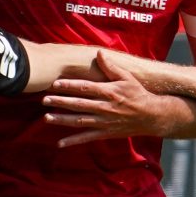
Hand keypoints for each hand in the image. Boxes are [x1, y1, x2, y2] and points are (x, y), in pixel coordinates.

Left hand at [41, 51, 171, 147]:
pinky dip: (73, 141)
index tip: (55, 83)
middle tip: (44, 99)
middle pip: (79, 104)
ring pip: (79, 121)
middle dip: (60, 102)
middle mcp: (105, 107)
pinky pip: (87, 138)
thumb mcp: (127, 77)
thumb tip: (98, 53)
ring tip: (46, 117)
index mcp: (109, 92)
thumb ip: (111, 67)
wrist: (151, 116)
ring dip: (62, 120)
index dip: (69, 86)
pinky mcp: (105, 133)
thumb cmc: (138, 94)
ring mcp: (104, 122)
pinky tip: (59, 144)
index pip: (86, 88)